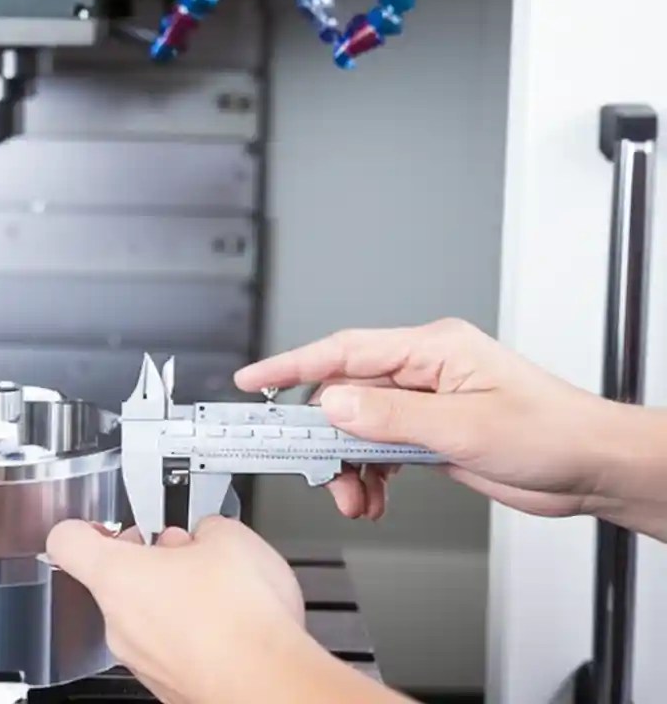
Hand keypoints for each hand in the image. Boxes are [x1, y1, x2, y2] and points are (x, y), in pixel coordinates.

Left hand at [47, 516, 405, 703]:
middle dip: (150, 562)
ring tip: (218, 594)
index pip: (67, 540)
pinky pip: (167, 648)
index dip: (84, 526)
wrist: (269, 684)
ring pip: (143, 616)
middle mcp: (118, 622)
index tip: (102, 524)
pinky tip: (227, 628)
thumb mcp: (231, 538)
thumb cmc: (242, 620)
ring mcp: (140, 658)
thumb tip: (208, 533)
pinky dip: (190, 634)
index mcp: (117, 576)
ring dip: (172, 599)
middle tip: (187, 554)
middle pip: (115, 579)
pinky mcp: (166, 684)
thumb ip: (205, 527)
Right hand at [233, 317, 622, 520]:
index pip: (344, 351)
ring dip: (349, 466)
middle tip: (318, 473)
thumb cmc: (551, 432)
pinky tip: (373, 498)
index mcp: (432, 349)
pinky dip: (369, 475)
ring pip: (358, 429)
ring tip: (356, 498)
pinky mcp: (431, 432)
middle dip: (326, 441)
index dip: (292, 366)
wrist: (592, 467)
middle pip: (345, 396)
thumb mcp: (462, 427)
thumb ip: (390, 415)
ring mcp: (426, 402)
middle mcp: (424, 371)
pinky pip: (380, 448)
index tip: (254, 381)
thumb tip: (333, 404)